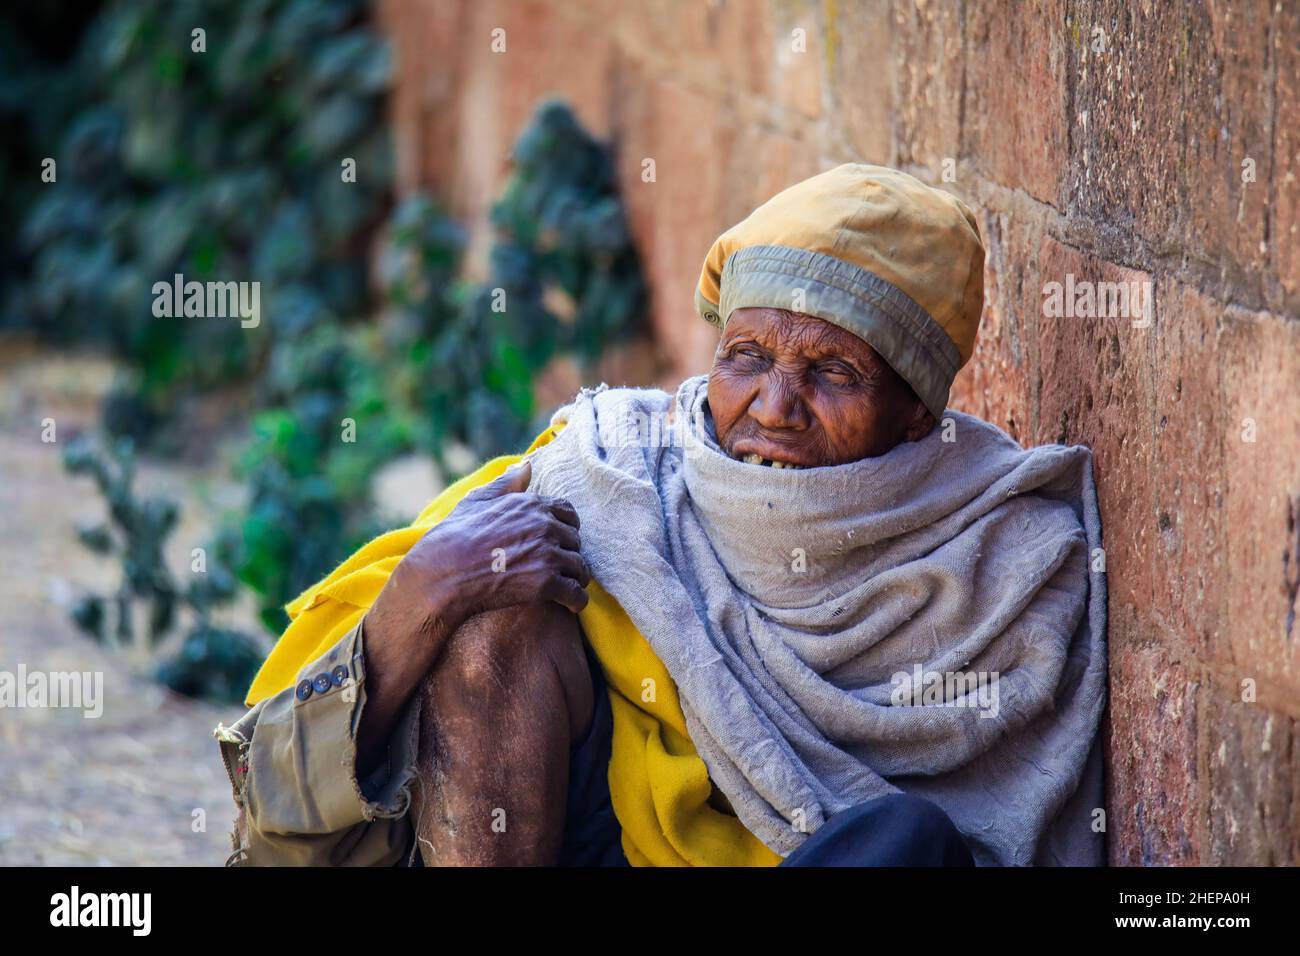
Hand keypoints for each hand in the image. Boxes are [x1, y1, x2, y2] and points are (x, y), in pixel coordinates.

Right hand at [356, 457, 589, 774]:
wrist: (442, 575)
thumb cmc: (454, 539)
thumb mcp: (475, 503)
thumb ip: (504, 485)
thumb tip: (526, 465)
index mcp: (532, 505)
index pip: (569, 514)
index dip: (565, 530)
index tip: (557, 545)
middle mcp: (545, 525)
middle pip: (576, 542)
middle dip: (569, 555)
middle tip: (559, 571)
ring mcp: (547, 553)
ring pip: (580, 569)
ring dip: (575, 580)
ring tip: (565, 590)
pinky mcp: (546, 583)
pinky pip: (577, 595)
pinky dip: (576, 602)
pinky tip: (568, 606)